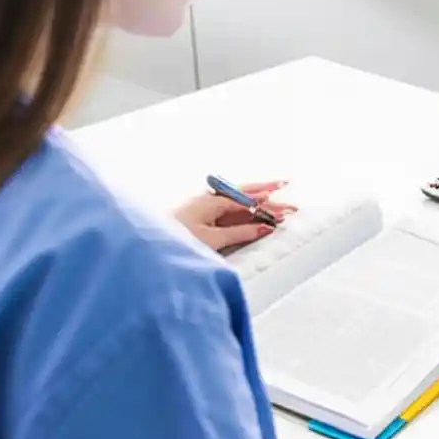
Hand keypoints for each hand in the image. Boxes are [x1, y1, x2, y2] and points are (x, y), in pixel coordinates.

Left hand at [175, 181, 297, 251]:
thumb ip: (240, 232)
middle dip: (267, 193)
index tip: (285, 207)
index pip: (247, 200)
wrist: (150, 246)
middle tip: (288, 192)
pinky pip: (228, 208)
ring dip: (257, 199)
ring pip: (237, 199)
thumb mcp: (213, 240)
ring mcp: (204, 205)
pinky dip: (245, 207)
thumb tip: (264, 227)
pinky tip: (253, 205)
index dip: (268, 204)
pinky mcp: (201, 214)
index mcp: (212, 201)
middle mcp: (209, 198)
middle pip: (244, 194)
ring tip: (276, 195)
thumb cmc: (178, 240)